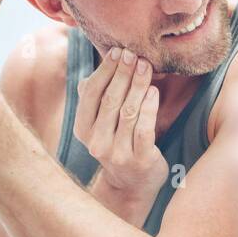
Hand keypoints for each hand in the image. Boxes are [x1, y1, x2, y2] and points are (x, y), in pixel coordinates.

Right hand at [74, 46, 167, 206]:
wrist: (131, 184)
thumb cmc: (116, 144)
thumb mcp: (99, 126)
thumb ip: (94, 102)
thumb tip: (88, 75)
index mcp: (83, 130)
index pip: (91, 95)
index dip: (104, 71)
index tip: (118, 52)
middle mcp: (96, 143)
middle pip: (110, 101)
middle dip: (123, 74)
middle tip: (134, 54)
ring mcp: (118, 153)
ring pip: (128, 112)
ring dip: (138, 86)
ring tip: (147, 66)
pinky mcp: (140, 160)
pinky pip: (144, 129)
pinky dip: (149, 108)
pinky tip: (154, 91)